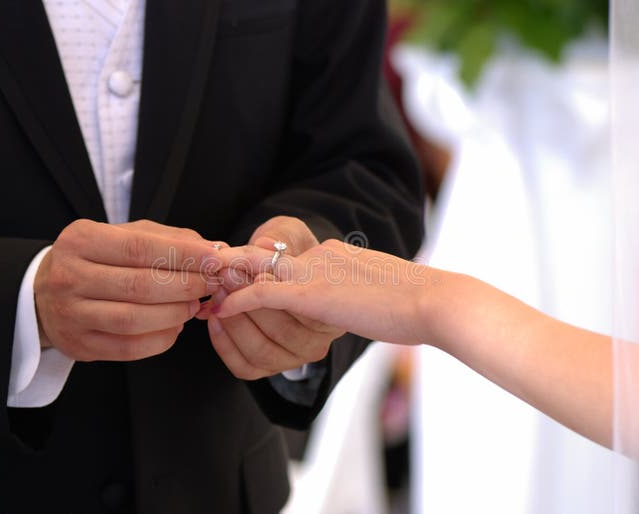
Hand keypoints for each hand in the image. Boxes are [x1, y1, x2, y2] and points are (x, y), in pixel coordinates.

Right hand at [35, 219, 219, 360]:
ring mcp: (71, 315)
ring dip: (175, 313)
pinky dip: (161, 339)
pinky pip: (129, 348)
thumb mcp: (123, 235)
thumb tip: (211, 248)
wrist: (44, 294)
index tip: (215, 258)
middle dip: (185, 285)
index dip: (182, 255)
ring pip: (134, 319)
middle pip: (139, 286)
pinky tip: (175, 326)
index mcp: (80, 240)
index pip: (139, 247)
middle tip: (211, 283)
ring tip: (193, 304)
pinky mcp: (79, 345)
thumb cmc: (97, 258)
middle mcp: (69, 277)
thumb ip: (167, 238)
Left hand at [198, 217, 344, 379]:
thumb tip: (264, 244)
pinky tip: (215, 317)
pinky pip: (244, 366)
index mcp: (330, 312)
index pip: (298, 305)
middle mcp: (317, 342)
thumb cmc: (289, 254)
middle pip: (280, 331)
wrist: (279, 271)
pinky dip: (224, 343)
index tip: (238, 267)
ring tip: (217, 294)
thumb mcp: (292, 236)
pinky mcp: (270, 368)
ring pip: (260, 350)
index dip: (264, 288)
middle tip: (223, 277)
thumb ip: (282, 241)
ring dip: (232, 321)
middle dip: (244, 301)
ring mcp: (293, 359)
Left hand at [213, 239, 438, 345]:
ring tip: (207, 296)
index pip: (285, 256)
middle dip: (232, 268)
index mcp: (334, 254)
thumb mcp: (375, 290)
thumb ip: (351, 290)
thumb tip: (345, 302)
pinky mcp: (314, 294)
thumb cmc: (412, 303)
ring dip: (228, 285)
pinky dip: (238, 302)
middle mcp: (320, 256)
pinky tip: (221, 311)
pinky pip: (264, 294)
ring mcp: (316, 273)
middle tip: (208, 279)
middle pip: (263, 257)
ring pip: (257, 272)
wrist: (432, 300)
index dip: (255, 265)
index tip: (233, 276)